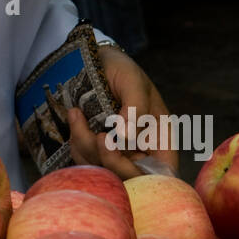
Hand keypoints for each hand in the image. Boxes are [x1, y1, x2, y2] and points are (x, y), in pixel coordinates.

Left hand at [68, 46, 172, 179]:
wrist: (92, 61)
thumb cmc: (120, 68)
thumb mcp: (131, 80)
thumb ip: (135, 107)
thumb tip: (126, 136)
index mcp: (160, 135)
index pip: (164, 172)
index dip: (147, 176)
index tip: (121, 150)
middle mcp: (141, 148)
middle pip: (131, 178)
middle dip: (111, 160)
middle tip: (100, 136)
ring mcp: (118, 152)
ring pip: (105, 171)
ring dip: (87, 147)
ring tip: (76, 115)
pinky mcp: (96, 151)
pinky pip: (86, 162)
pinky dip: (77, 145)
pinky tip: (74, 119)